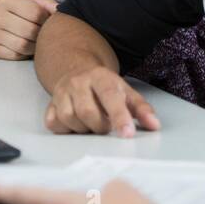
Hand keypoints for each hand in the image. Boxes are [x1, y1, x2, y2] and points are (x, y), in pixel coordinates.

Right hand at [0, 0, 58, 59]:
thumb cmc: (16, 6)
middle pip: (30, 31)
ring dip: (36, 45)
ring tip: (38, 39)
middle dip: (42, 33)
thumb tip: (60, 12)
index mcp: (7, 0)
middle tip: (45, 32)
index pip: (36, 13)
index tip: (48, 20)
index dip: (47, 19)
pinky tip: (28, 45)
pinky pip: (16, 55)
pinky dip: (26, 52)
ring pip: (23, 45)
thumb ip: (46, 4)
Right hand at [45, 66, 159, 136]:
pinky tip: (75, 123)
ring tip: (91, 123)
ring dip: (84, 129)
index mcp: (100, 77)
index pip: (110, 97)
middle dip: (100, 126)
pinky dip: (66, 129)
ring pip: (69, 119)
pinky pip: (55, 124)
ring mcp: (61, 93)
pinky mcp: (50, 104)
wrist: (75, 68)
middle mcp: (78, 82)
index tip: (127, 134)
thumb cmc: (104, 86)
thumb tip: (154, 125)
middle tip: (106, 125)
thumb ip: (141, 109)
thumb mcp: (125, 92)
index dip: (119, 116)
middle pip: (87, 112)